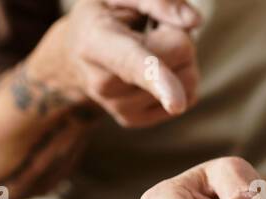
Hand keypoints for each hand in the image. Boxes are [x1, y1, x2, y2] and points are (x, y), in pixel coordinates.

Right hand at [27, 0, 200, 126]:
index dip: (157, 78)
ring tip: (149, 48)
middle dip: (177, 34)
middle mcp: (104, 83)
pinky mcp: (136, 120)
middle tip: (150, 29)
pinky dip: (179, 79)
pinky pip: (189, 97)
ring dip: (180, 59)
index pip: (133, 61)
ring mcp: (119, 107)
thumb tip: (193, 23)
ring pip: (189, 78)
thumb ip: (157, 0)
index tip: (176, 102)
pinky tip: (152, 69)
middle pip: (180, 52)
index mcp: (95, 43)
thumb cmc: (101, 15)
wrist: (72, 55)